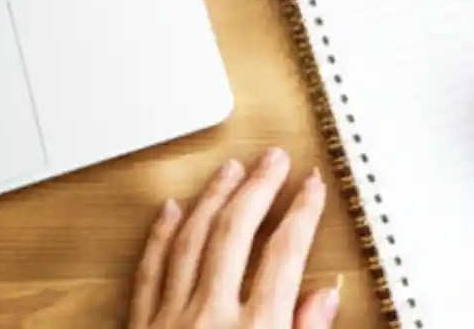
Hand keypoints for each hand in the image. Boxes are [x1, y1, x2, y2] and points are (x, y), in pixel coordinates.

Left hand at [128, 149, 338, 328]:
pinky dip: (161, 237)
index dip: (303, 212)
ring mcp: (172, 320)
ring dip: (213, 198)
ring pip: (192, 240)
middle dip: (258, 188)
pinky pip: (150, 272)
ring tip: (230, 169)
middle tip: (273, 160)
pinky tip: (171, 210)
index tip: (311, 186)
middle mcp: (212, 317)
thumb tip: (323, 299)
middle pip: (236, 232)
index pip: (286, 254)